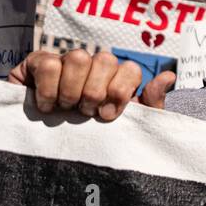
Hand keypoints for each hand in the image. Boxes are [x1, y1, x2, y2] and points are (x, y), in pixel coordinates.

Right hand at [7, 49, 174, 120]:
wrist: (45, 149)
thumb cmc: (91, 136)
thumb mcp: (125, 126)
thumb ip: (149, 104)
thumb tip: (169, 75)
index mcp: (115, 77)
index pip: (130, 68)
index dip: (120, 92)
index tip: (107, 116)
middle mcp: (92, 64)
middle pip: (105, 59)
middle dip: (95, 92)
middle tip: (85, 113)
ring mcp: (65, 61)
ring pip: (78, 57)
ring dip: (72, 91)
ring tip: (66, 108)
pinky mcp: (36, 63)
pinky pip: (48, 64)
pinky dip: (49, 90)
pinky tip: (47, 106)